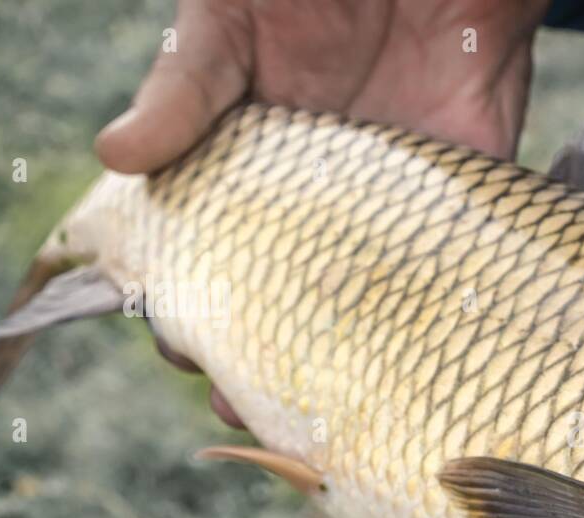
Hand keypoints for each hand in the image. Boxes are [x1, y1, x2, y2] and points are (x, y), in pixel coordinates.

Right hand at [97, 0, 548, 426]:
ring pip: (371, 309)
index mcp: (256, 168)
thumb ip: (188, 84)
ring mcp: (396, 207)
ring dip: (353, 366)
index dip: (198, 307)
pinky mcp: (469, 194)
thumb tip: (114, 156)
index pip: (218, 255)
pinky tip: (428, 367)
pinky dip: (447, 320)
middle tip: (256, 401)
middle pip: (292, 301)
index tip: (187, 346)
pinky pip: (459, 270)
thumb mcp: (231, 18)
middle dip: (270, 357)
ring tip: (334, 412)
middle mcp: (326, 203)